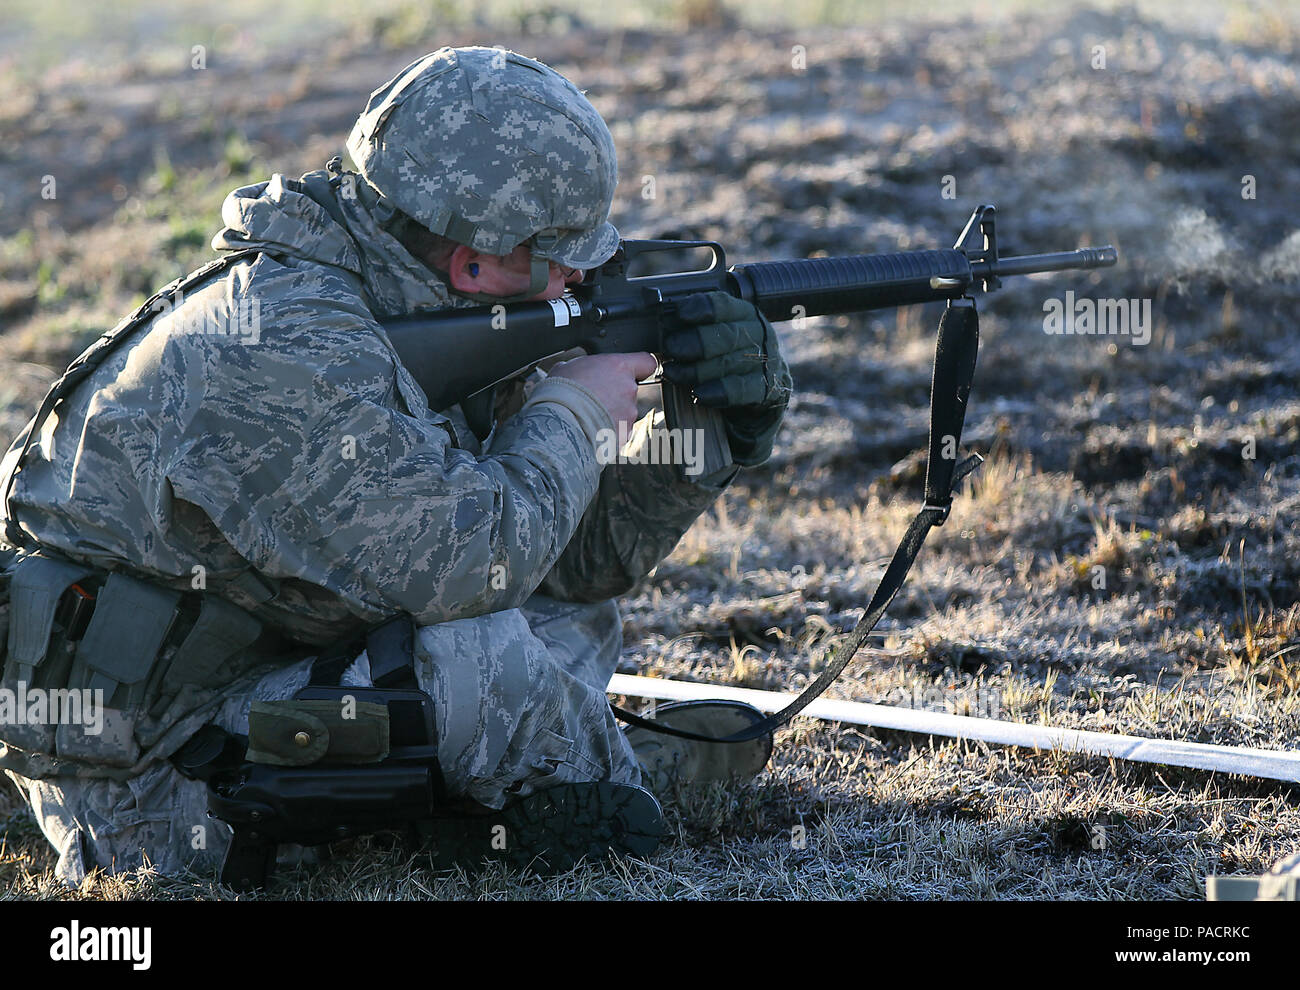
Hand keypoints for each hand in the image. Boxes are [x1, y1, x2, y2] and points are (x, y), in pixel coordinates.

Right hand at [549, 351, 657, 435]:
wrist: (558, 425)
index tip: (634, 371)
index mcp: (619, 367)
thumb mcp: (567, 367)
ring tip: (587, 416)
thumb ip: (585, 367)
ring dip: (610, 413)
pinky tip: (589, 428)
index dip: (640, 367)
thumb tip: (580, 371)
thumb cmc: (560, 393)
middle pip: (630, 390)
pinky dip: (607, 430)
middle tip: (593, 398)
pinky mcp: (624, 435)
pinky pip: (618, 430)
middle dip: (615, 394)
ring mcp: (629, 414)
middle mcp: (629, 390)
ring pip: (624, 412)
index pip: (647, 362)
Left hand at [661, 292, 792, 465]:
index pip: (723, 305)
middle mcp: (758, 333)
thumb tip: (659, 326)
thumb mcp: (713, 338)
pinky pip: (742, 389)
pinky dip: (719, 392)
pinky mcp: (767, 388)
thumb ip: (692, 328)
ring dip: (698, 369)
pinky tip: (699, 394)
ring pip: (731, 362)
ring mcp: (766, 361)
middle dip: (696, 341)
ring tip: (674, 373)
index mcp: (743, 314)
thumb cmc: (725, 359)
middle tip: (671, 348)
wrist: (755, 392)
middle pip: (727, 335)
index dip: (700, 308)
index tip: (679, 314)